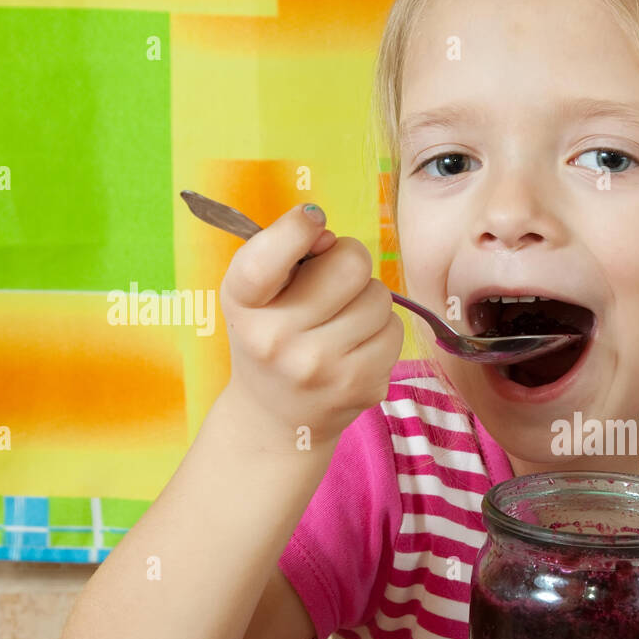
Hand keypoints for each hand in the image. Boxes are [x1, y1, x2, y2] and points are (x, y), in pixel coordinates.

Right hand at [219, 203, 402, 451]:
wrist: (278, 418)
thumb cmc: (271, 336)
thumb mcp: (256, 293)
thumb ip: (283, 252)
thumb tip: (328, 236)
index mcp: (243, 304)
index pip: (267, 256)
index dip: (297, 228)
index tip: (312, 220)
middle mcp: (278, 339)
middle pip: (351, 264)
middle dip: (349, 262)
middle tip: (334, 282)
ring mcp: (323, 368)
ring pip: (380, 297)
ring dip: (368, 301)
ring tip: (342, 321)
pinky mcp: (362, 387)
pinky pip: (395, 331)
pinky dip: (381, 331)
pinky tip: (356, 347)